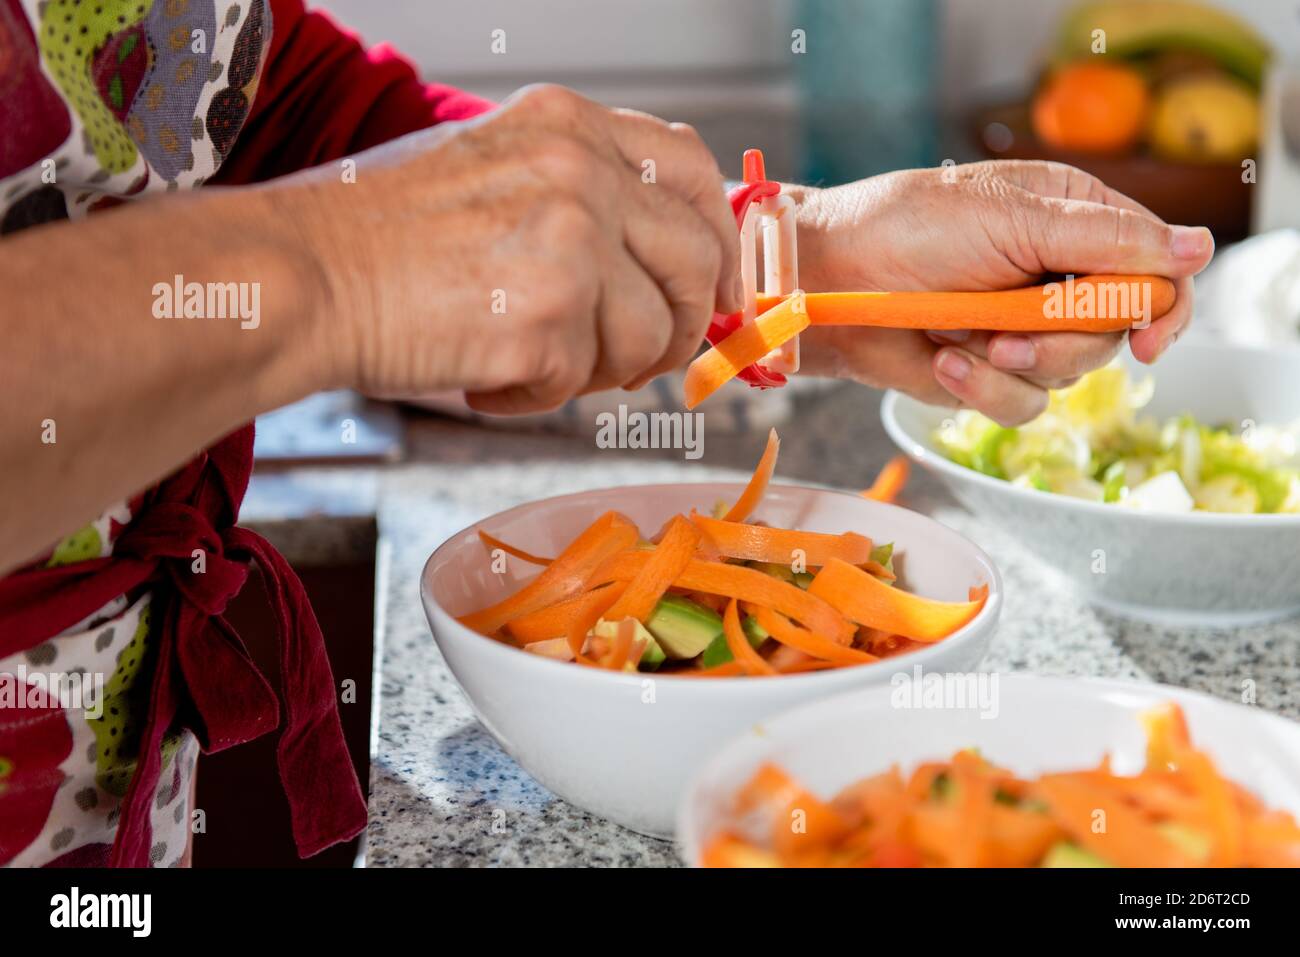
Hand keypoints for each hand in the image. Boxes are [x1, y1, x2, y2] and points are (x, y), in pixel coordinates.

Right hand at [288, 84, 740, 413]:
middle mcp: (581, 172)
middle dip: (681, 327)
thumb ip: (585, 197)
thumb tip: (668, 265)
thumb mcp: (496, 174)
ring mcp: (570, 243)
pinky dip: (537, 397)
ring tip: (525, 362)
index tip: (714, 291)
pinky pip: (582, 383)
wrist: (303, 277)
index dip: (717, 241)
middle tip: (640, 360)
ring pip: (649, 338)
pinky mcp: (548, 319)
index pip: (692, 170)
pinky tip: (485, 374)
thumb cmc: (383, 237)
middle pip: (696, 263)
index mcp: (568, 126)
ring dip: (596, 371)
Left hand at [794, 160, 1213, 424]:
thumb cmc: (904, 229)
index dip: (1163, 308)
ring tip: (962, 339)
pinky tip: (942, 360)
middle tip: (1012, 336)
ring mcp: (1021, 330)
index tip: (1149, 339)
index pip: (1156, 270)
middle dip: (1065, 344)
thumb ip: (1104, 240)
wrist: (825, 282)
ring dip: (1016, 368)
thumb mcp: (1010, 219)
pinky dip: (983, 389)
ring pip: (1069, 378)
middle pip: (1116, 335)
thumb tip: (1200, 248)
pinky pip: (1020, 405)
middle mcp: (1055, 277)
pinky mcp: (986, 373)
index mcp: (1074, 222)